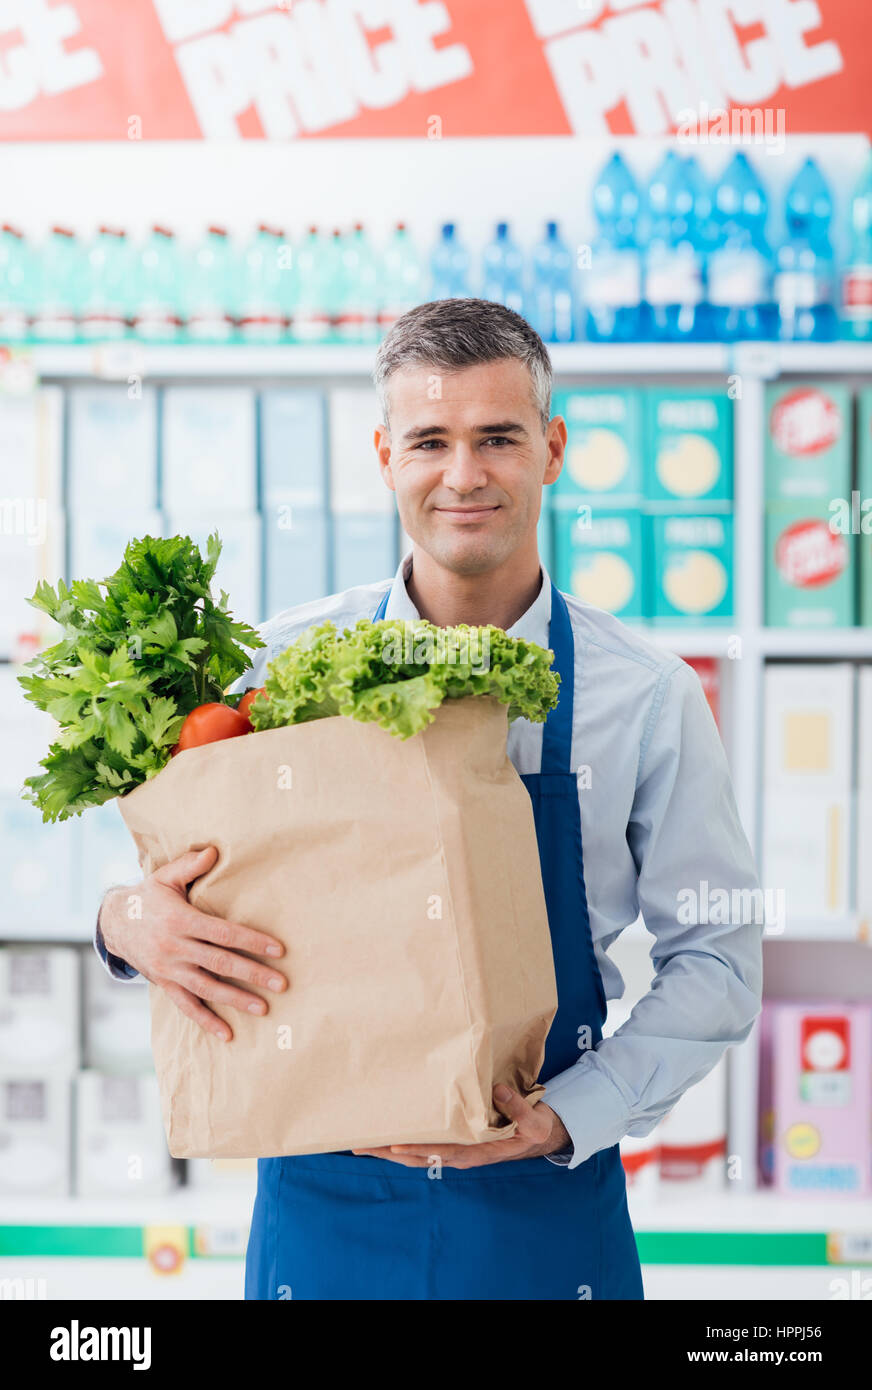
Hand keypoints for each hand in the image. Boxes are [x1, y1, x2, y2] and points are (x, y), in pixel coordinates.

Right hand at [99, 845, 287, 1042]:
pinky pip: (187, 1006)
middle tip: (282, 984)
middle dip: (253, 974)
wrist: (114, 923)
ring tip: (263, 1008)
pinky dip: (206, 1021)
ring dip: (236, 1000)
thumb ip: (190, 865)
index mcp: (180, 920)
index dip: (252, 941)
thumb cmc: (149, 897)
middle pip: (220, 963)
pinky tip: (228, 1034)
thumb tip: (214, 850)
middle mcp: (175, 948)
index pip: (224, 933)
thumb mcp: (165, 876)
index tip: (278, 950)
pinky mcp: (164, 984)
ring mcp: (169, 969)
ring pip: (207, 988)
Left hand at [352, 1086, 571, 1168]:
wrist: (537, 1137)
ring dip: (390, 1150)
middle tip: (358, 1145)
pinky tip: (388, 1137)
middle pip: (419, 1157)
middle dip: (389, 1152)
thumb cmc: (533, 1128)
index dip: (420, 1151)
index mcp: (477, 1151)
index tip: (397, 1148)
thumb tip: (497, 1090)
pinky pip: (424, 1147)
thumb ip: (517, 1107)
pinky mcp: (454, 1144)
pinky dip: (404, 1144)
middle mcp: (461, 1155)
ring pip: (417, 1155)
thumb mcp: (533, 1120)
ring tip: (361, 1143)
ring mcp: (455, 1151)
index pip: (443, 1152)